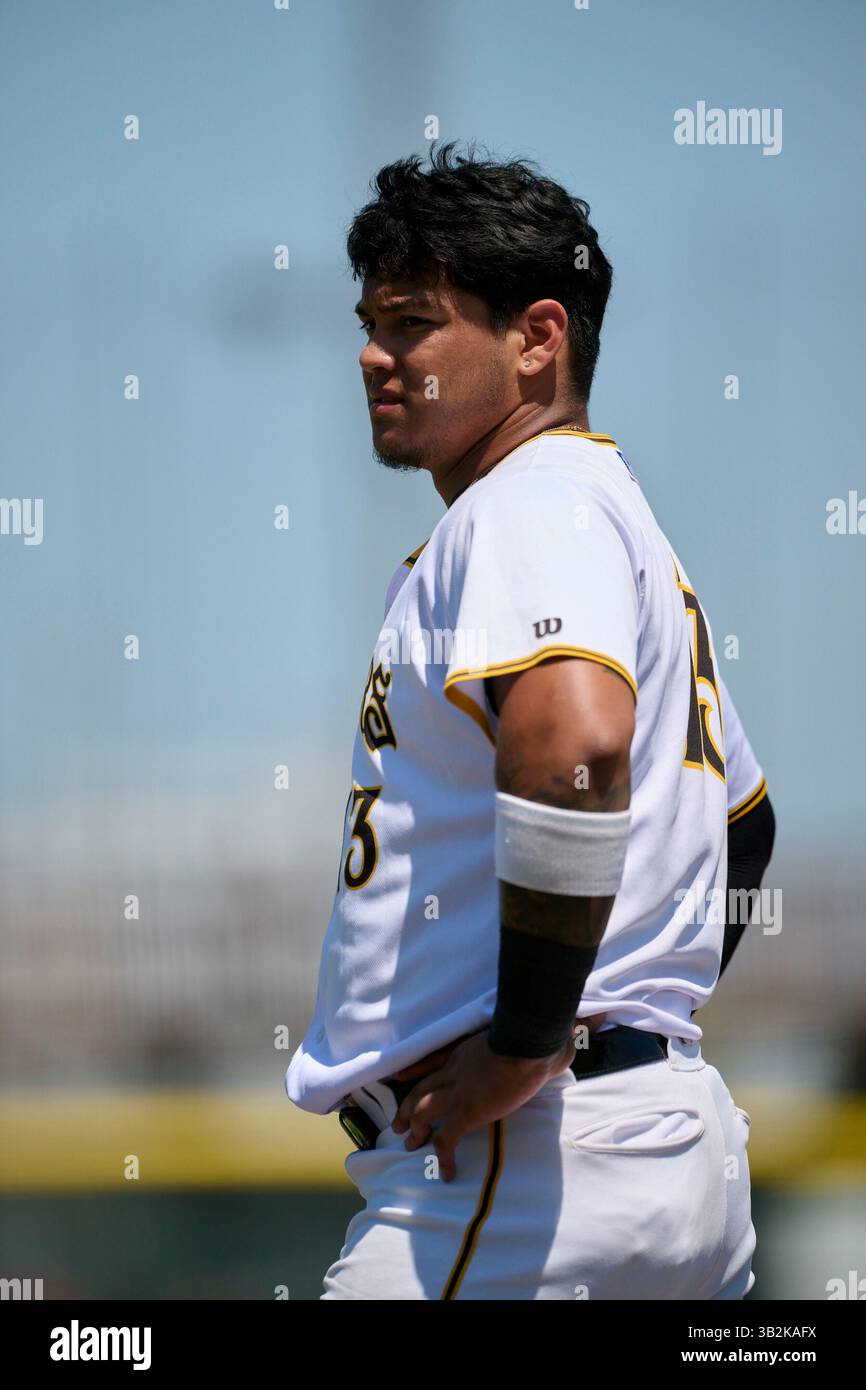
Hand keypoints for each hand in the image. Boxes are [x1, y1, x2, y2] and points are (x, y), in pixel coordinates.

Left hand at [390, 1028, 574, 1181]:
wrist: (528, 1042)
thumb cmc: (532, 1035)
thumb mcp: (521, 1036)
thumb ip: (529, 1043)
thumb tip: (560, 1042)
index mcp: (464, 1052)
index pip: (432, 1062)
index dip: (416, 1073)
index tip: (401, 1079)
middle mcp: (454, 1070)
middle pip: (421, 1090)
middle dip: (408, 1108)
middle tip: (399, 1124)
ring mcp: (457, 1091)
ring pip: (424, 1112)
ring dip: (415, 1130)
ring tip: (409, 1145)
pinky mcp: (466, 1112)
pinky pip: (447, 1139)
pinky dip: (443, 1157)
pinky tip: (446, 1173)